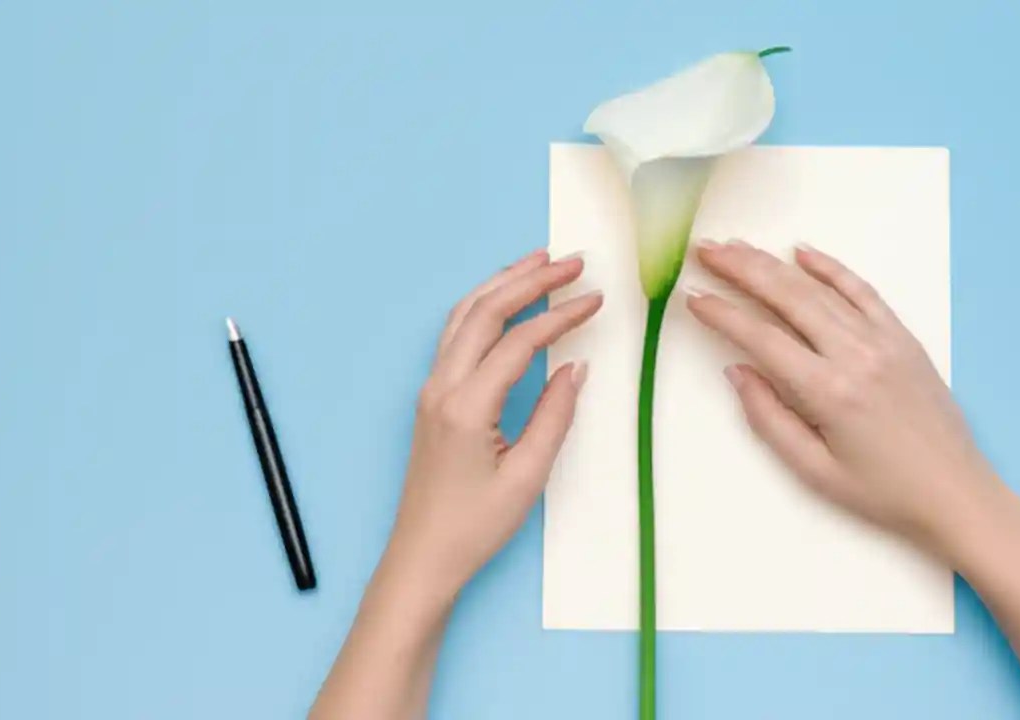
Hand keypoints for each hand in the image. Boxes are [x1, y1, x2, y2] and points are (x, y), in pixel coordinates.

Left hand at [383, 249, 600, 600]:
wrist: (422, 557)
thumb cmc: (474, 526)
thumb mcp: (527, 477)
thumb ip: (554, 416)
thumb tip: (575, 367)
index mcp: (466, 406)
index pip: (520, 341)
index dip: (561, 315)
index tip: (596, 299)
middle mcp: (442, 387)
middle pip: (486, 311)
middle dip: (531, 280)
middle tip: (573, 261)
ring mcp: (431, 390)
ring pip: (464, 316)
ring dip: (503, 284)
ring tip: (539, 262)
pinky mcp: (432, 398)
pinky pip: (455, 335)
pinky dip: (483, 307)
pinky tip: (505, 300)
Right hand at [686, 239, 999, 557]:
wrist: (956, 494)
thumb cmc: (882, 493)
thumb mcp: (815, 471)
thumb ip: (769, 418)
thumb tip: (736, 371)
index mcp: (829, 392)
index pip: (761, 337)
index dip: (722, 314)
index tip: (692, 297)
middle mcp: (855, 355)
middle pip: (788, 298)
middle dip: (741, 270)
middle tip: (706, 251)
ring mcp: (884, 341)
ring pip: (820, 290)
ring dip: (775, 265)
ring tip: (738, 248)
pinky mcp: (904, 338)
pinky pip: (863, 292)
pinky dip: (832, 269)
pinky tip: (803, 252)